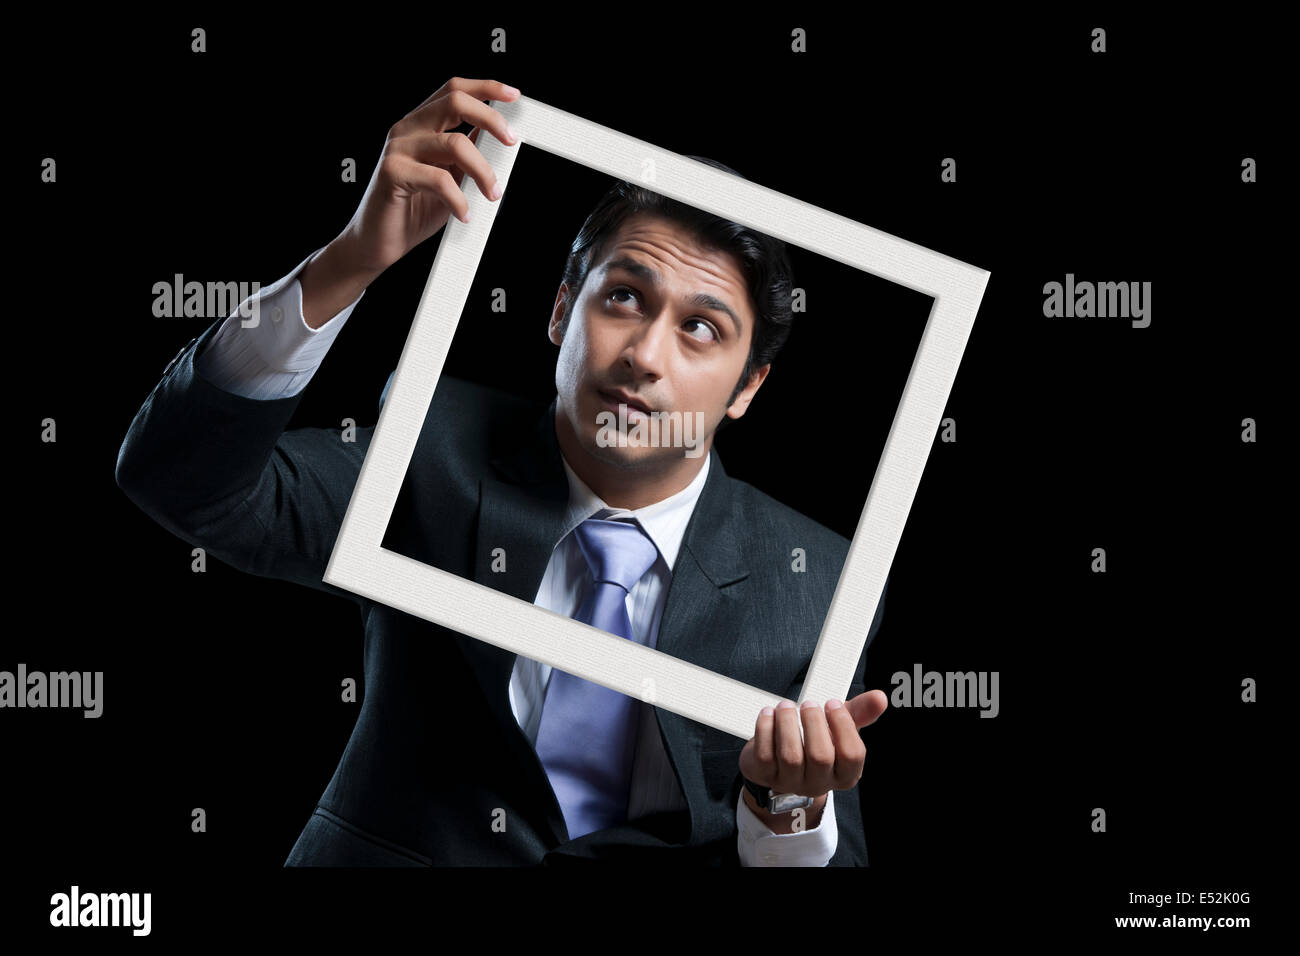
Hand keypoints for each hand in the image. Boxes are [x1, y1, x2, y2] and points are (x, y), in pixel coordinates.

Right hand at [336, 77, 521, 278]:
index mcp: (421, 124)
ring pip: (455, 144)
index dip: (485, 87)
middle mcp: (407, 129)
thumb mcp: (449, 177)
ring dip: (483, 171)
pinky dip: (459, 199)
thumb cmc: (413, 210)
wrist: (377, 242)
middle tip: (512, 141)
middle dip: (491, 118)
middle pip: (455, 102)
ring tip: (492, 195)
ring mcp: (397, 149)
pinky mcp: (392, 173)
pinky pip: (438, 179)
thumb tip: (498, 138)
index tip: (513, 95)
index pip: (454, 90)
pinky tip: (464, 215)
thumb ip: (467, 156)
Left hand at [737, 691, 887, 828]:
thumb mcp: (838, 728)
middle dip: (814, 724)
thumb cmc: (814, 740)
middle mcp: (819, 783)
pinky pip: (764, 754)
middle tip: (808, 704)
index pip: (852, 754)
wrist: (778, 760)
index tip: (833, 704)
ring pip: (791, 757)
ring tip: (786, 706)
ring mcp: (790, 782)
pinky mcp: (764, 775)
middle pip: (820, 757)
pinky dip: (765, 729)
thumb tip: (880, 698)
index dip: (843, 725)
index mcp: (844, 773)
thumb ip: (860, 713)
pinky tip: (769, 714)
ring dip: (787, 724)